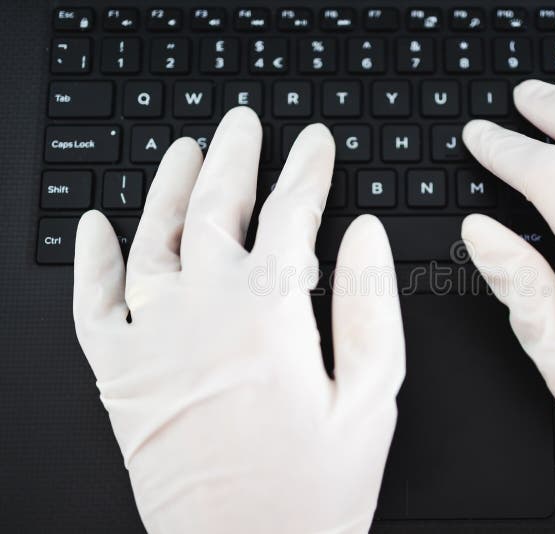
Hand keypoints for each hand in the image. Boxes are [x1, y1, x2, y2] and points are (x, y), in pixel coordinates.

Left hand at [73, 107, 404, 532]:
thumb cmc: (311, 493)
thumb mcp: (372, 398)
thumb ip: (370, 306)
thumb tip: (363, 236)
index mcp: (268, 317)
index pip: (291, 214)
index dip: (307, 171)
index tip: (316, 145)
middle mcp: (201, 315)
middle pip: (216, 208)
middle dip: (236, 156)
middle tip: (245, 124)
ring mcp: (151, 343)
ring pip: (152, 237)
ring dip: (169, 186)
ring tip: (186, 150)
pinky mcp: (118, 379)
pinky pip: (93, 304)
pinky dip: (92, 259)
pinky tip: (99, 227)